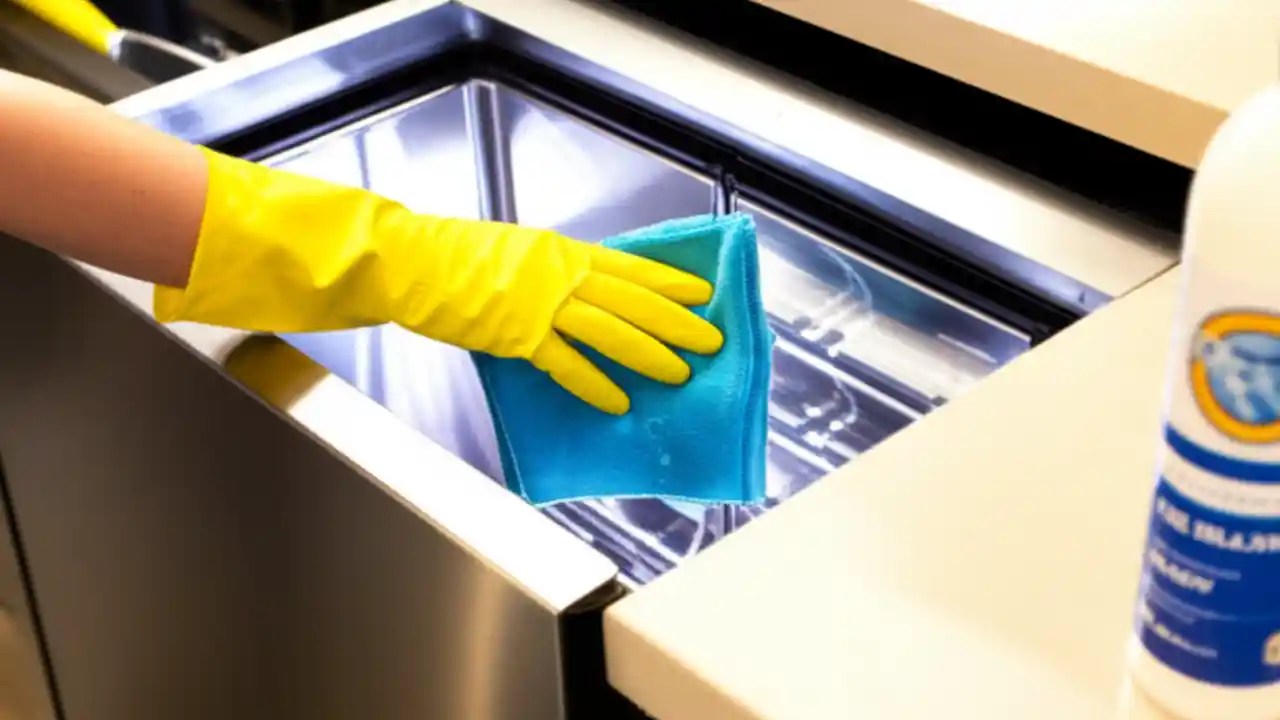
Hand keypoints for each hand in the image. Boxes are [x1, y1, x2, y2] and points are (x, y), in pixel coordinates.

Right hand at [155, 148, 721, 413]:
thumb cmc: (456, 254)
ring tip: (679, 373)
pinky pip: (567, 364)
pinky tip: (619, 401)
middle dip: (676, 321)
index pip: (630, 266)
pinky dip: (595, 384)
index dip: (670, 282)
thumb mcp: (519, 250)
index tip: (702, 293)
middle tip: (711, 339)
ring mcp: (542, 305)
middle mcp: (562, 274)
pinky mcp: (519, 336)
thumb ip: (555, 270)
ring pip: (612, 331)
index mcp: (563, 250)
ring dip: (649, 353)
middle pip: (633, 300)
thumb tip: (584, 289)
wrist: (412, 261)